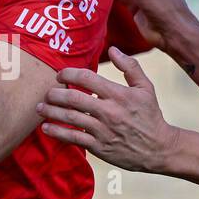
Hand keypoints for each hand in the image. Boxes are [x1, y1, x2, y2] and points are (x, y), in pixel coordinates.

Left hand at [38, 47, 180, 172]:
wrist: (158, 148)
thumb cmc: (150, 115)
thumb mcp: (146, 88)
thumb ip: (130, 67)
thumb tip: (113, 50)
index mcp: (118, 94)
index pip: (87, 78)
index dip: (69, 73)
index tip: (60, 75)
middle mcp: (109, 111)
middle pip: (73, 98)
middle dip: (55, 94)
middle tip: (47, 93)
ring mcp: (103, 130)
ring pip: (70, 118)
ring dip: (51, 112)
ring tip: (40, 108)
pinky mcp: (99, 147)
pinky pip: (73, 138)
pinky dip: (57, 133)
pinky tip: (46, 128)